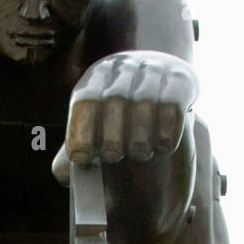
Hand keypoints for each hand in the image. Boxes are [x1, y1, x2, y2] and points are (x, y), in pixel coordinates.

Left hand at [52, 50, 197, 182]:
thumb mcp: (95, 126)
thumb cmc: (119, 114)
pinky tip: (164, 147)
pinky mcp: (180, 76)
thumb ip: (79, 149)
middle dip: (111, 134)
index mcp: (94, 79)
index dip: (81, 131)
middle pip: (114, 100)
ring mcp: (153, 69)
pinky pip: (174, 103)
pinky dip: (168, 130)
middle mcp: (122, 68)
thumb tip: (62, 174)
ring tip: (140, 155)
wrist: (158, 82)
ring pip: (146, 101)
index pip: (84, 101)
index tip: (81, 158)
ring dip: (141, 135)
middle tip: (112, 157)